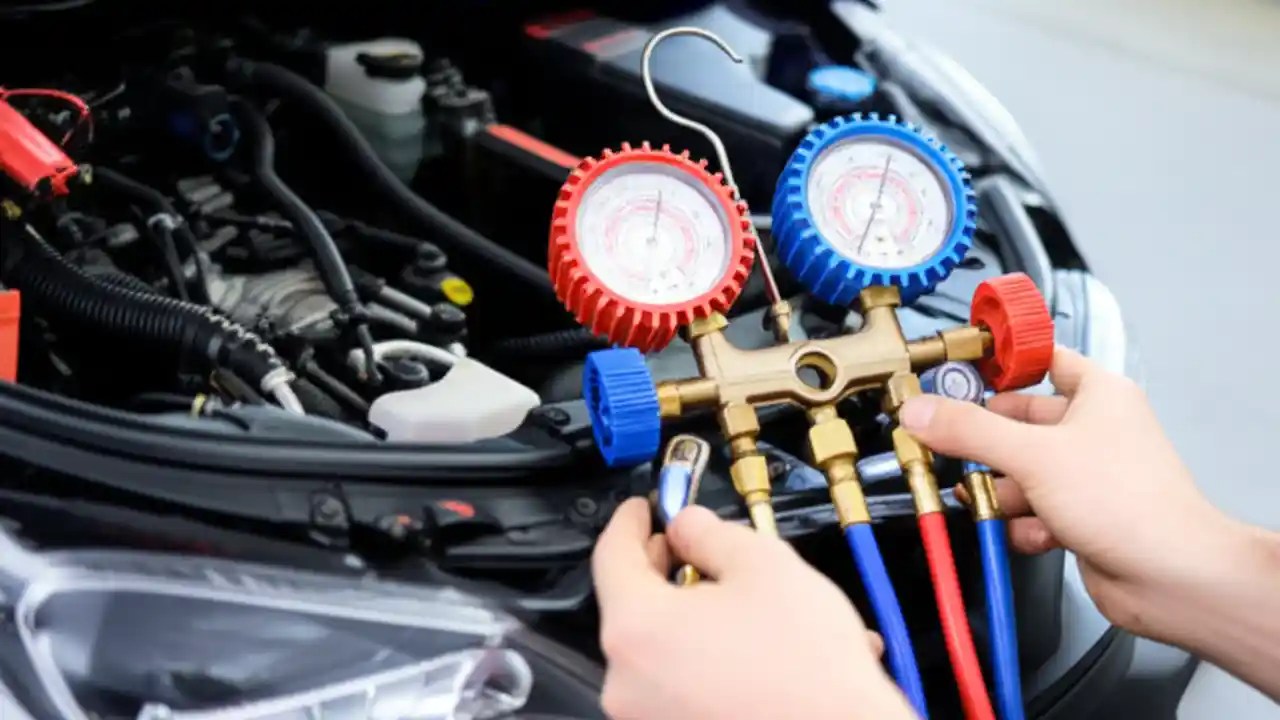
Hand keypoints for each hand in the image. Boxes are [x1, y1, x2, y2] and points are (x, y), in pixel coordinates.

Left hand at [592, 499, 912, 719]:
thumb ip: (709, 532)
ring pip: (666, 647)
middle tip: (699, 551)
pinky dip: (715, 661)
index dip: (629, 521)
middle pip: (636, 604)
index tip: (640, 509)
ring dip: (704, 620)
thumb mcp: (764, 566)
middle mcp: (627, 682)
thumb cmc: (809, 673)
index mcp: (637, 629)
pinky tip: (761, 652)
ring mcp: (646, 718)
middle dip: (671, 570)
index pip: (611, 555)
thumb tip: (687, 526)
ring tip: (758, 612)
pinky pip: (684, 684)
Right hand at [899, 347, 1248, 640]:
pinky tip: (1030, 533)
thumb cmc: (1128, 502)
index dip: (1004, 364)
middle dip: (985, 444)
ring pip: (1020, 471)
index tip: (962, 373)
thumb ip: (969, 431)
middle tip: (950, 449)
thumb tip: (920, 411)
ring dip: (999, 491)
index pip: (1043, 360)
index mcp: (1097, 394)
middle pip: (1018, 423)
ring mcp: (1086, 475)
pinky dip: (1023, 524)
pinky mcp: (1080, 515)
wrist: (1169, 576)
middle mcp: (1093, 430)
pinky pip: (1033, 510)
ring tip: (987, 503)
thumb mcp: (1033, 455)